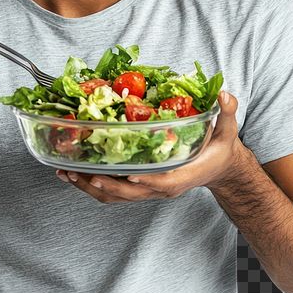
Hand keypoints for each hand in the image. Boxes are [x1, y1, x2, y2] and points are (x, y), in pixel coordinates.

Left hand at [55, 91, 244, 202]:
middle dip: (103, 185)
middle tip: (80, 173)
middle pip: (128, 194)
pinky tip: (71, 173)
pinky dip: (90, 185)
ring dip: (89, 187)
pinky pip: (112, 192)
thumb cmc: (219, 150)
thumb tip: (225, 95)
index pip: (163, 183)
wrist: (217, 168)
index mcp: (182, 176)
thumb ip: (225, 114)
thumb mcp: (226, 132)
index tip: (131, 176)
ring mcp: (148, 190)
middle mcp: (162, 188)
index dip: (147, 181)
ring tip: (66, 174)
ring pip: (115, 196)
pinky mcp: (139, 188)